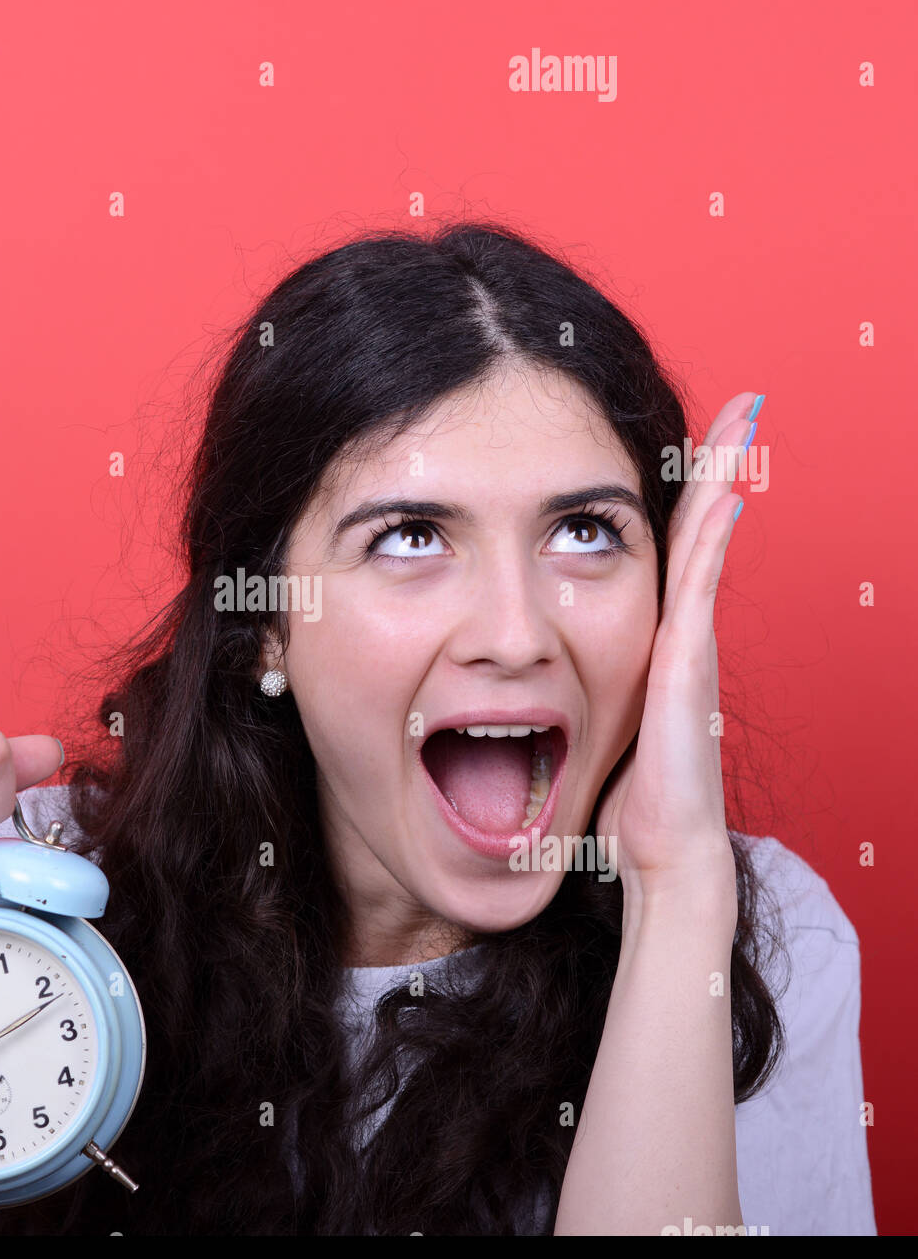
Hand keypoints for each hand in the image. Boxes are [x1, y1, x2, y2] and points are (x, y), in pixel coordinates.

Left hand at [592, 392, 756, 909]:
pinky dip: (712, 537)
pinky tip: (723, 489)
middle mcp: (678, 634)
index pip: (668, 556)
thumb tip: (515, 688)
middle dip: (717, 468)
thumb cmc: (621, 798)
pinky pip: (698, 584)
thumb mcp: (591, 729)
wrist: (657, 850)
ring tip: (743, 419)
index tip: (686, 450)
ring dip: (723, 479)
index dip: (681, 503)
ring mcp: (690, 645)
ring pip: (707, 544)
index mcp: (653, 645)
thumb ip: (572, 695)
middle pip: (699, 533)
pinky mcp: (685, 664)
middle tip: (739, 408)